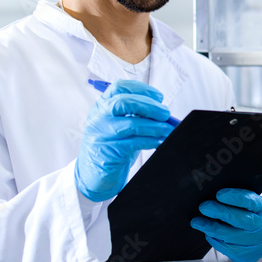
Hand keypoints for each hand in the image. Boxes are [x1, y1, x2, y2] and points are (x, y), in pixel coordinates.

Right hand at [74, 80, 174, 201]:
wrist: (93, 174)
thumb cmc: (112, 147)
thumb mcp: (121, 126)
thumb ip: (138, 116)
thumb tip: (165, 113)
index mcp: (102, 106)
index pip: (119, 87)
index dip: (141, 89)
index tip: (158, 97)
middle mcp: (99, 117)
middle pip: (124, 102)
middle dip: (149, 106)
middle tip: (166, 114)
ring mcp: (101, 134)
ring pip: (131, 124)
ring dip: (154, 126)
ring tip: (168, 129)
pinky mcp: (108, 152)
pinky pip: (134, 143)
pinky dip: (151, 140)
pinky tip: (160, 141)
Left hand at [191, 188, 261, 261]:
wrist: (259, 237)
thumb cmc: (250, 215)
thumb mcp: (250, 205)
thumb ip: (237, 199)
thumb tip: (213, 194)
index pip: (251, 202)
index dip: (234, 198)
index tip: (218, 194)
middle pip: (241, 220)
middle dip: (220, 212)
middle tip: (204, 207)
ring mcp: (257, 242)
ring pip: (232, 235)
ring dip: (212, 227)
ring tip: (198, 221)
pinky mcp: (248, 255)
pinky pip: (229, 249)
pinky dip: (216, 241)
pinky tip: (208, 234)